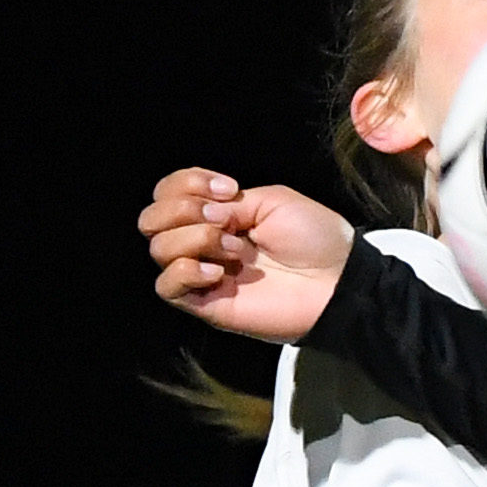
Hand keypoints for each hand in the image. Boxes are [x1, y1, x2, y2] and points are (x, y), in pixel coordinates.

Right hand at [140, 168, 355, 343]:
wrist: (336, 280)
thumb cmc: (315, 238)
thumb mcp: (272, 200)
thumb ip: (229, 201)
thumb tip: (201, 212)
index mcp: (218, 214)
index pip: (168, 192)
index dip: (186, 182)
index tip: (228, 189)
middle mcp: (203, 242)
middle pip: (150, 219)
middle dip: (182, 209)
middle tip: (225, 220)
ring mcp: (202, 273)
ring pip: (158, 249)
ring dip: (195, 239)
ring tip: (235, 249)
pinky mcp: (206, 304)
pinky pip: (166, 288)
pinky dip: (185, 272)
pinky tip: (218, 273)